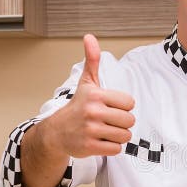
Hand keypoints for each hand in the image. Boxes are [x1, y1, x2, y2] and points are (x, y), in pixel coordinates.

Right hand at [50, 34, 135, 157]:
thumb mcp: (86, 83)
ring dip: (118, 136)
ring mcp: (91, 130)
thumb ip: (92, 61)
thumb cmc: (77, 107)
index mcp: (96, 95)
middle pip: (129, 120)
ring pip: (125, 135)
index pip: (130, 103)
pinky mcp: (90, 146)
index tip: (110, 107)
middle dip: (122, 123)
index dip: (123, 107)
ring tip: (105, 131)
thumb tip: (89, 37)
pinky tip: (100, 141)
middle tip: (108, 121)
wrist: (56, 132)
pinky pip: (116, 149)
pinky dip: (111, 147)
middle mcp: (93, 111)